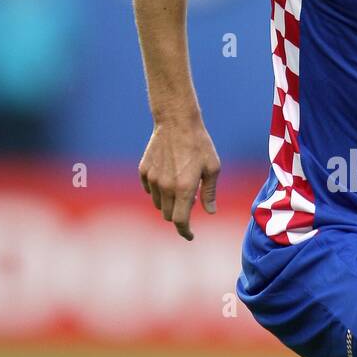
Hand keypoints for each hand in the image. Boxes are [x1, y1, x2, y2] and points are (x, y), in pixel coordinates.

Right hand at [138, 118, 219, 240]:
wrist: (176, 121)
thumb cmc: (199, 144)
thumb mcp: (213, 168)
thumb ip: (210, 193)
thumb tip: (210, 212)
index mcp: (184, 189)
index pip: (180, 221)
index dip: (185, 232)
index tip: (190, 235)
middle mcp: (166, 187)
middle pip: (168, 215)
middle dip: (179, 216)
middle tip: (191, 202)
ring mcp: (152, 179)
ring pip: (158, 204)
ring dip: (168, 203)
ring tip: (180, 187)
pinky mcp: (144, 170)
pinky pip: (148, 190)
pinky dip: (158, 192)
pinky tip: (168, 179)